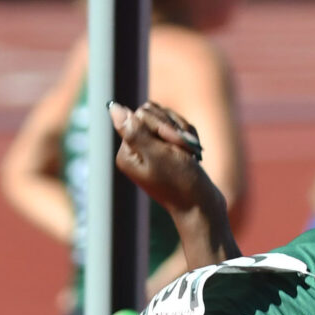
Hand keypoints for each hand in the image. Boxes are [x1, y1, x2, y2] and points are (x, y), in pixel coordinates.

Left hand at [109, 100, 209, 215]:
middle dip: (174, 129)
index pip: (142, 115)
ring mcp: (152, 151)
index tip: (175, 145)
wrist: (202, 207)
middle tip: (185, 152)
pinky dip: (188, 139)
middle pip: (154, 114)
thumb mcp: (157, 155)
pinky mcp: (167, 152)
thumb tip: (113, 107)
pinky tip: (193, 156)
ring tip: (190, 155)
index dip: (162, 125)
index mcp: (127, 152)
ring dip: (183, 133)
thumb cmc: (181, 183)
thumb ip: (134, 131)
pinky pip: (178, 129)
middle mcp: (136, 150)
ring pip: (168, 119)